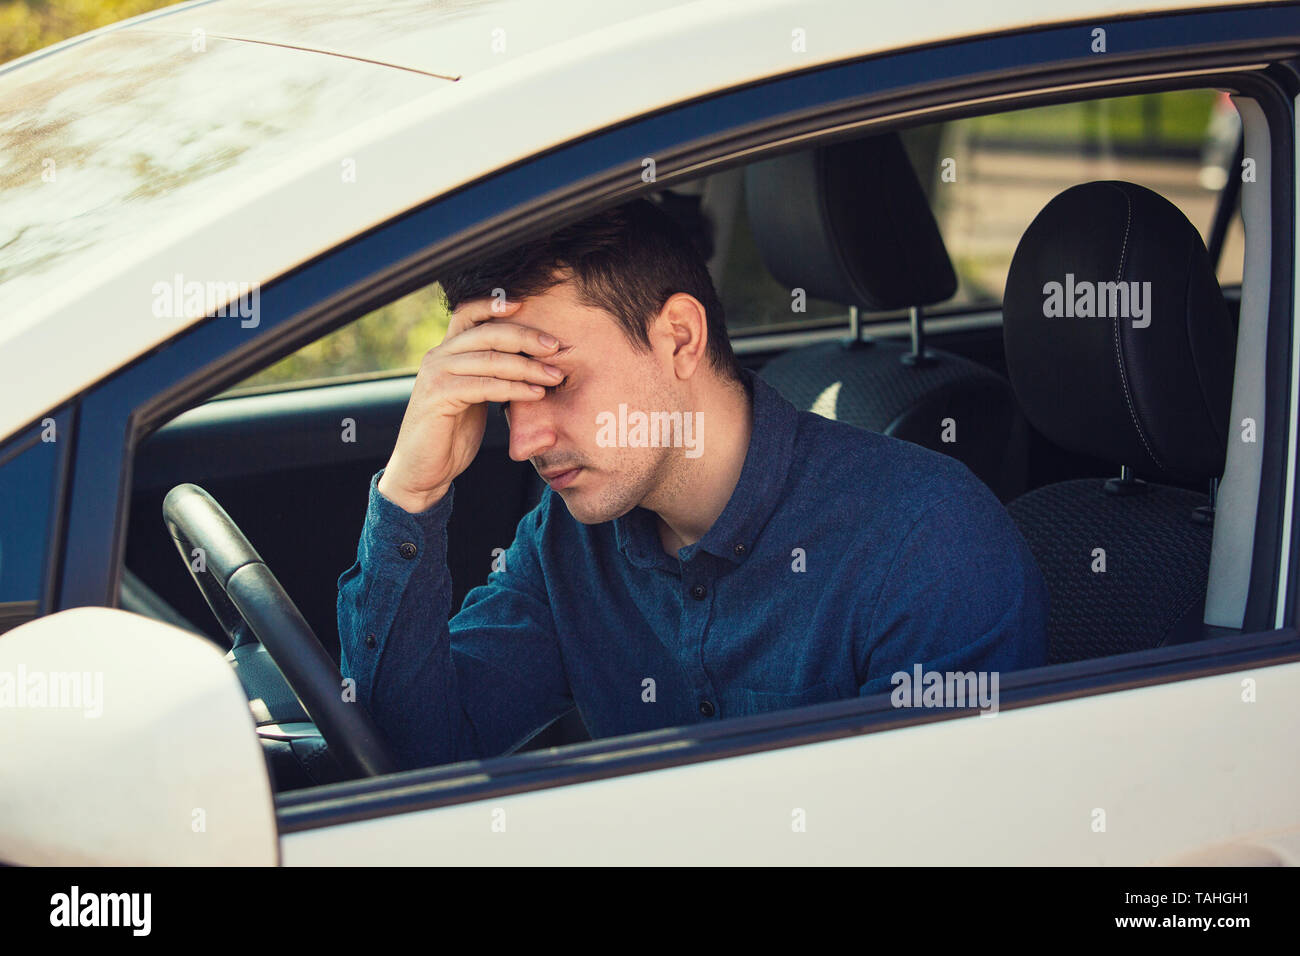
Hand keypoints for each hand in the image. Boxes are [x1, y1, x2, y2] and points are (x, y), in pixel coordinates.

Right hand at [377, 296, 562, 512]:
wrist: (424, 470)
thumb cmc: (453, 433)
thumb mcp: (476, 396)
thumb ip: (493, 375)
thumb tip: (536, 362)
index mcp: (447, 351)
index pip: (469, 313)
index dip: (495, 304)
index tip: (527, 305)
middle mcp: (438, 356)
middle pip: (488, 332)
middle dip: (526, 337)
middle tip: (555, 347)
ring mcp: (436, 375)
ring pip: (490, 359)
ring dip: (528, 367)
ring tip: (554, 376)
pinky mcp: (438, 396)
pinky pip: (485, 385)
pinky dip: (514, 388)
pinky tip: (535, 394)